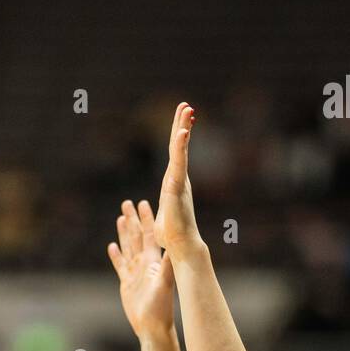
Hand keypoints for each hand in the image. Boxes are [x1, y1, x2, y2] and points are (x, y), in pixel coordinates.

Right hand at [107, 198, 175, 339]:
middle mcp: (144, 264)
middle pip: (136, 237)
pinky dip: (116, 255)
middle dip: (132, 220)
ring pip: (128, 247)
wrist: (153, 327)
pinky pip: (120, 265)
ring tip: (120, 218)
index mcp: (153, 261)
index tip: (143, 203)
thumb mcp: (164, 284)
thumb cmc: (161, 307)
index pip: (149, 235)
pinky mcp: (127, 284)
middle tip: (127, 203)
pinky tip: (111, 246)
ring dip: (124, 233)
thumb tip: (172, 247)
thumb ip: (166, 265)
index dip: (146, 219)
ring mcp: (135, 273)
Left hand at [153, 101, 204, 261]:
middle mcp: (178, 178)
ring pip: (179, 149)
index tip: (183, 121)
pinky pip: (179, 161)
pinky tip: (182, 131)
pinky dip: (181, 146)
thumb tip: (162, 221)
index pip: (175, 155)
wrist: (181, 246)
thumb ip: (162, 213)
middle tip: (186, 105)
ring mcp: (179, 180)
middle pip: (178, 146)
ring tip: (187, 108)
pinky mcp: (177, 185)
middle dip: (182, 124)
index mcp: (174, 182)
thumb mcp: (163, 218)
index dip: (178, 137)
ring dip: (183, 127)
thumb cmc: (172, 236)